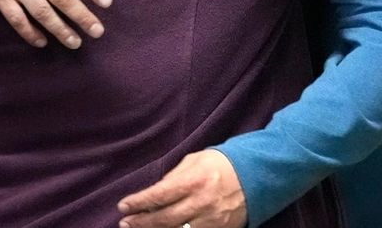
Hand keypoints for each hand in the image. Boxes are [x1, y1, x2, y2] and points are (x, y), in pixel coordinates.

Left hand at [118, 150, 246, 227]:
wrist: (257, 175)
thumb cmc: (221, 164)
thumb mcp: (194, 161)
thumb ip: (173, 177)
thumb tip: (154, 192)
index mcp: (193, 180)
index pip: (159, 195)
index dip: (138, 202)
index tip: (123, 206)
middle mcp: (201, 202)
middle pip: (165, 218)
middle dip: (141, 222)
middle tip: (125, 223)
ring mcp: (212, 219)